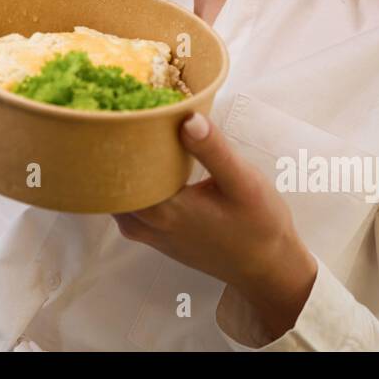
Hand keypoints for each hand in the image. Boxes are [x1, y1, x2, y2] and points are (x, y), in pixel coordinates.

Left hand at [112, 112, 317, 342]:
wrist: (266, 267)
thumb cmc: (258, 225)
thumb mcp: (242, 182)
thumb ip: (213, 150)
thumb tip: (186, 118)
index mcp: (164, 209)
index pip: (120, 171)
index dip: (115, 140)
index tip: (118, 111)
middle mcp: (148, 224)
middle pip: (112, 184)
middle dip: (113, 151)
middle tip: (120, 116)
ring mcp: (149, 233)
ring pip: (116, 198)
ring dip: (119, 171)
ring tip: (128, 137)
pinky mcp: (155, 236)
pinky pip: (128, 207)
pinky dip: (128, 186)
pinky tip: (143, 166)